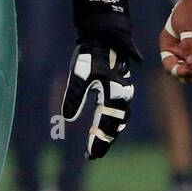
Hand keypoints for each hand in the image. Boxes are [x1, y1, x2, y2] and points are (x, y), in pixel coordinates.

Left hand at [62, 43, 134, 159]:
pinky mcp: (120, 87)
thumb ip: (74, 96)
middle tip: (93, 154)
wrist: (104, 35)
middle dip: (105, 140)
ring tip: (96, 143)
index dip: (99, 141)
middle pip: (116, 125)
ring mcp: (123, 91)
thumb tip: (68, 118)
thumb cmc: (91, 53)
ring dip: (109, 132)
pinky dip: (111, 121)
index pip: (107, 125)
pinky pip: (119, 110)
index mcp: (115, 94)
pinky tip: (101, 125)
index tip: (90, 155)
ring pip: (119, 118)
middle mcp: (123, 95)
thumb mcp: (79, 73)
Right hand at [159, 0, 191, 83]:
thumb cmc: (190, 9)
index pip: (169, 64)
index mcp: (169, 45)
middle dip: (190, 75)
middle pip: (182, 71)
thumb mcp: (185, 24)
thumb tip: (191, 62)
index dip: (177, 70)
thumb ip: (187, 43)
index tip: (189, 69)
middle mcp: (180, 51)